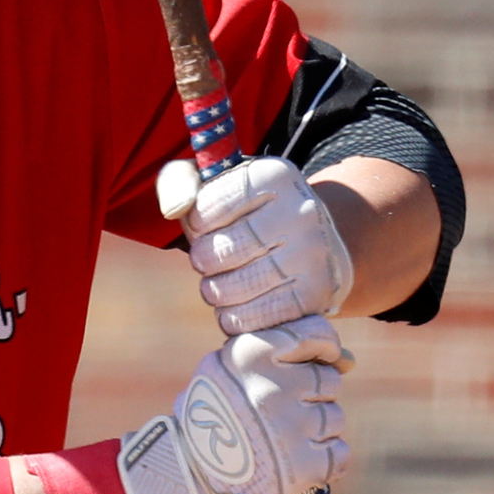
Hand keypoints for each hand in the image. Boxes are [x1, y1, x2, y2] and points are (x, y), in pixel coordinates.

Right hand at [117, 317, 350, 493]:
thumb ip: (288, 355)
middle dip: (313, 395)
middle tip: (283, 409)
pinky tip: (300, 457)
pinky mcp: (301, 465)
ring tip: (284, 436)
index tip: (313, 361)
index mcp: (252, 352)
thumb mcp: (237, 367)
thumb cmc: (218, 408)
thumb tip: (350, 361)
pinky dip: (326, 458)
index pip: (316, 334)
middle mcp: (272, 386)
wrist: (191, 467)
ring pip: (335, 417)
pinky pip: (340, 453)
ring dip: (317, 428)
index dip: (323, 348)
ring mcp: (289, 427)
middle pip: (328, 380)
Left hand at [175, 157, 352, 335]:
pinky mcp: (316, 293)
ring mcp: (312, 253)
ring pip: (234, 288)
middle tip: (208, 261)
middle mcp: (300, 210)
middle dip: (203, 261)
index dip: (196, 224)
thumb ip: (179, 180)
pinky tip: (238, 306)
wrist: (319, 244)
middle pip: (220, 251)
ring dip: (216, 292)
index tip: (205, 227)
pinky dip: (235, 318)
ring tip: (221, 285)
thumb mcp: (217, 183)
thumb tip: (174, 208)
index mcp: (273, 175)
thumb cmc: (251, 213)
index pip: (208, 206)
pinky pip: (254, 318)